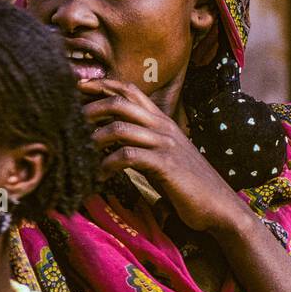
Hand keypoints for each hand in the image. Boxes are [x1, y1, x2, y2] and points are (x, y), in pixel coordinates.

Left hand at [80, 78, 249, 233]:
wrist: (219, 206)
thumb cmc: (189, 184)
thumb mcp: (165, 156)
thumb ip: (144, 142)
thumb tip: (113, 139)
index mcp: (162, 122)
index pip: (130, 90)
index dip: (102, 85)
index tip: (78, 88)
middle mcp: (163, 127)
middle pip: (120, 102)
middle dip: (90, 107)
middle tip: (71, 122)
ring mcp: (165, 145)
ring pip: (120, 127)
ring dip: (94, 138)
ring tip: (81, 151)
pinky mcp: (165, 166)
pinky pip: (128, 156)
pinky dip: (108, 164)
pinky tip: (100, 176)